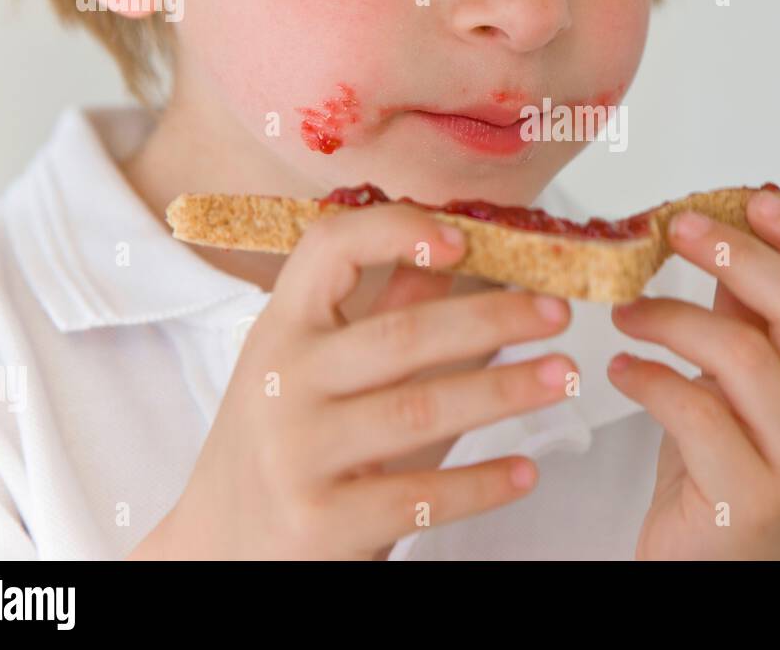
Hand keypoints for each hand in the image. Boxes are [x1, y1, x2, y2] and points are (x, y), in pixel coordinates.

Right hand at [128, 203, 575, 558]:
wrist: (218, 547)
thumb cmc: (283, 442)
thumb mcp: (314, 368)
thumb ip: (380, 312)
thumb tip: (456, 248)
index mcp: (282, 330)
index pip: (327, 250)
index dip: (395, 231)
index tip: (464, 237)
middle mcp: (282, 385)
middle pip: (401, 335)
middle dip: (492, 318)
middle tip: (558, 312)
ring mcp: (296, 457)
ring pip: (419, 410)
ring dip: (503, 391)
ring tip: (561, 376)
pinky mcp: (320, 524)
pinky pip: (418, 499)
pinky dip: (480, 483)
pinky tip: (524, 471)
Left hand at [609, 191, 779, 559]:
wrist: (719, 571)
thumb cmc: (729, 470)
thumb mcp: (747, 382)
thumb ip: (747, 314)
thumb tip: (724, 230)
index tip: (755, 198)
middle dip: (736, 253)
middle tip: (677, 229)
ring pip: (745, 354)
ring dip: (672, 316)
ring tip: (627, 311)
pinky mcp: (749, 496)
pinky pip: (696, 410)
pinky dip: (648, 376)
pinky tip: (623, 369)